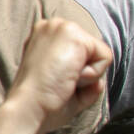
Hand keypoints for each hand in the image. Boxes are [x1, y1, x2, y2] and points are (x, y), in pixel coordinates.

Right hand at [5, 19, 111, 133]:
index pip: (80, 50)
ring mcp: (63, 27)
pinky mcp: (75, 35)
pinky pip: (105, 57)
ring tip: (63, 80)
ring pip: (99, 53)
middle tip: (59, 82)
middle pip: (91, 50)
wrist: (28, 107)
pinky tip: (70, 78)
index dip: (75, 72)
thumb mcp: (61, 85)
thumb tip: (99, 83)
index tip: (54, 82)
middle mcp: (51, 25)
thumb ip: (83, 79)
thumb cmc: (39, 103)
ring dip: (87, 74)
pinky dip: (93, 75)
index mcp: (43, 35)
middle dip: (82, 71)